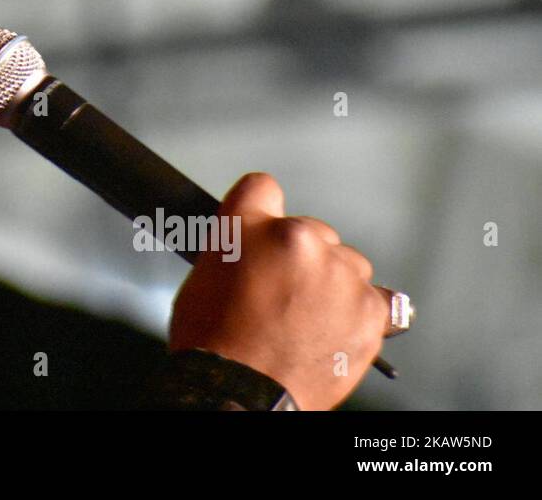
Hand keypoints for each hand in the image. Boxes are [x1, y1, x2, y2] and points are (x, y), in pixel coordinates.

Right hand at [168, 172, 389, 410]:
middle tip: (279, 295)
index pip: (262, 189)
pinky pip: (377, 298)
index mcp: (252, 224)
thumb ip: (238, 241)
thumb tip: (259, 239)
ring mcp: (340, 274)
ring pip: (346, 264)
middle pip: (312, 232)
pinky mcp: (370, 309)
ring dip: (332, 284)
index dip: (260, 214)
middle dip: (300, 258)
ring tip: (306, 321)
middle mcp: (302, 239)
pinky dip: (360, 313)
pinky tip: (334, 330)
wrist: (240, 391)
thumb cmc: (214, 341)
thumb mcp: (203, 273)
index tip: (263, 234)